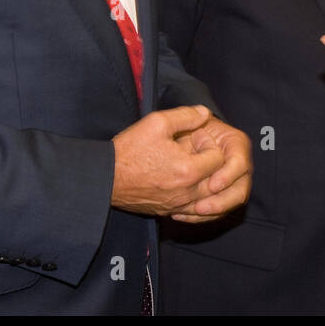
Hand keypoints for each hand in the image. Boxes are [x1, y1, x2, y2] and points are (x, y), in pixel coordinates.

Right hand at [110, 106, 225, 215]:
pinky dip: (196, 199)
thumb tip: (205, 113)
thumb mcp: (157, 123)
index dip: (209, 144)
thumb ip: (185, 116)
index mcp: (188, 170)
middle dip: (212, 163)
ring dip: (206, 181)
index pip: (219, 158)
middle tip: (194, 151)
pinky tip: (184, 184)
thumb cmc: (129, 150)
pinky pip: (193, 211)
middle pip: (217, 180)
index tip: (193, 137)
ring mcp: (177, 205)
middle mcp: (187, 193)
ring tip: (191, 165)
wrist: (105, 178)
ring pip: (208, 199)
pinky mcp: (167, 212)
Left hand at [169, 117, 252, 222]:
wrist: (182, 141)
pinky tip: (182, 215)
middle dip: (223, 201)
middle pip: (241, 189)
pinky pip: (218, 211)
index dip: (228, 175)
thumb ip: (191, 117)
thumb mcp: (188, 121)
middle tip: (201, 207)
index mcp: (236, 144)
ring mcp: (232, 182)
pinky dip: (203, 216)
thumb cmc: (185, 128)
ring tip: (193, 212)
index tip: (212, 184)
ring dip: (213, 211)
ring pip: (230, 203)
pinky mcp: (222, 195)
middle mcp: (239, 165)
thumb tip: (203, 113)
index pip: (240, 163)